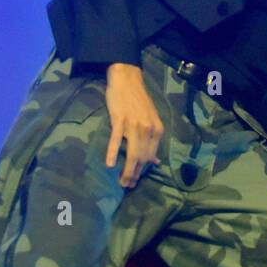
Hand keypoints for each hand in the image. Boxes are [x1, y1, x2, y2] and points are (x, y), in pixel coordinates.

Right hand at [104, 63, 163, 187]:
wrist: (127, 80)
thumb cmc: (138, 101)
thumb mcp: (151, 120)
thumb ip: (153, 140)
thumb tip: (155, 161)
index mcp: (157, 130)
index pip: (151, 155)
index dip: (144, 170)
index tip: (137, 180)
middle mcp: (148, 129)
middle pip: (142, 158)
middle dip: (135, 174)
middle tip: (128, 186)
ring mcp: (134, 125)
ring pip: (131, 153)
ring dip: (127, 170)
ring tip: (122, 182)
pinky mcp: (119, 120)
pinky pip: (116, 140)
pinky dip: (112, 153)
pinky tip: (109, 165)